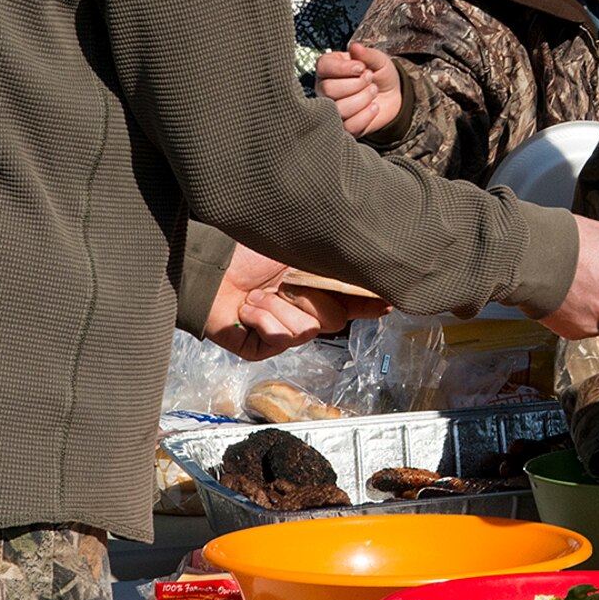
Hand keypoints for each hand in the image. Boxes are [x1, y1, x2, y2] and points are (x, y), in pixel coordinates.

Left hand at [205, 243, 357, 360]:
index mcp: (314, 288)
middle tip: (287, 282)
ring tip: (259, 293)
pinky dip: (263, 318)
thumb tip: (367, 260)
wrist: (210, 268)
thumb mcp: (298, 251)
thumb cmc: (248, 251)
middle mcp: (300, 312)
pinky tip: (247, 308)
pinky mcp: (260, 348)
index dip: (370, 303)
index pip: (352, 301)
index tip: (388, 302)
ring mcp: (280, 333)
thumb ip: (334, 262)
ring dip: (281, 306)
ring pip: (308, 329)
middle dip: (313, 298)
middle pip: (333, 318)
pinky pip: (280, 339)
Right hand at [316, 43, 401, 136]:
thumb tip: (355, 46)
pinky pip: (348, 126)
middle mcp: (324, 88)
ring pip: (338, 109)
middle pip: (328, 89)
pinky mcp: (343, 127)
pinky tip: (374, 107)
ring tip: (373, 91)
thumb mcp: (378, 60)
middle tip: (370, 79)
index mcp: (329, 68)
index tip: (362, 67)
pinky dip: (365, 116)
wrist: (393, 95)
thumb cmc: (380, 74)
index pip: (323, 66)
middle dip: (355, 84)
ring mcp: (331, 109)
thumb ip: (367, 54)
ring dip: (362, 99)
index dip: (342, 68)